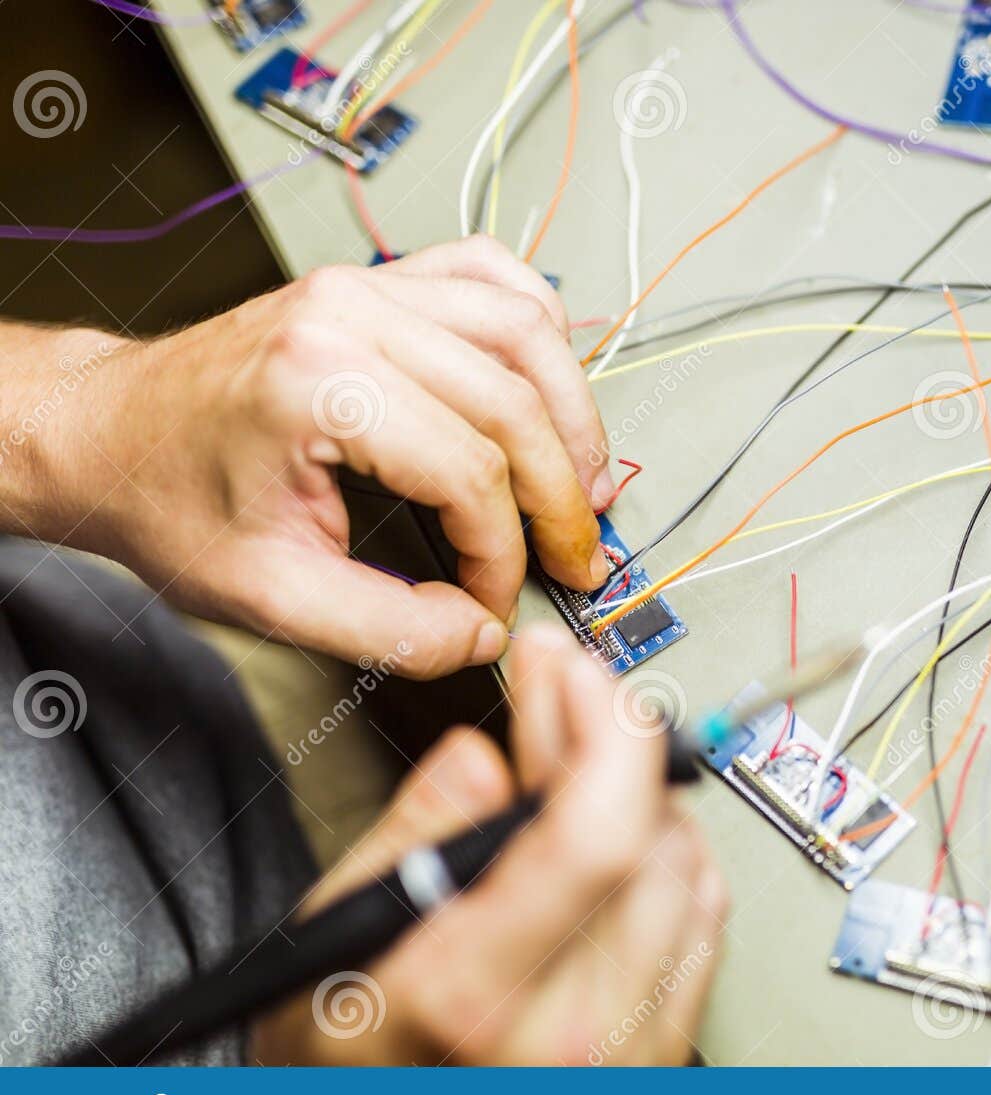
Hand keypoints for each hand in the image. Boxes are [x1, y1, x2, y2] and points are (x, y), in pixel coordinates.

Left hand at [23, 236, 616, 677]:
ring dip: (572, 413)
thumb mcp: (270, 595)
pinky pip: (490, 275)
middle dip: (561, 494)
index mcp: (319, 382)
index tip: (497, 600)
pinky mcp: (377, 282)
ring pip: (525, 329)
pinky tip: (549, 384)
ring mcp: (367, 285)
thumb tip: (482, 631)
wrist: (110, 435)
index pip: (470, 473)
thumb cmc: (170, 499)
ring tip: (587, 481)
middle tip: (574, 556)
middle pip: (514, 400)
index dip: (504, 554)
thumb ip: (389, 629)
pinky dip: (540, 328)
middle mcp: (350, 314)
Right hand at [252, 624, 726, 1065]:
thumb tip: (480, 758)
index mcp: (476, 998)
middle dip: (609, 739)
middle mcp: (569, 1035)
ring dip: (641, 797)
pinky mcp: (658, 1059)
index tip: (572, 673)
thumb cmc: (345, 1067)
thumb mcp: (331, 944)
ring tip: (576, 764)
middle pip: (649, 840)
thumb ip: (410, 839)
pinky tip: (621, 834)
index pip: (594, 837)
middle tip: (563, 692)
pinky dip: (672, 858)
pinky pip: (704, 926)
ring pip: (687, 872)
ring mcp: (624, 1055)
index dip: (601, 731)